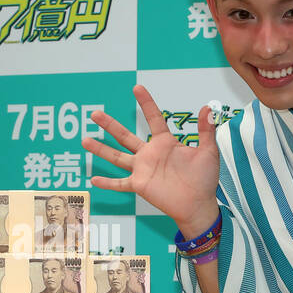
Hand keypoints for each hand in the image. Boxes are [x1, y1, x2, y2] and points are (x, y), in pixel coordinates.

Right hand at [83, 85, 220, 234]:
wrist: (199, 204)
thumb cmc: (204, 179)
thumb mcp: (208, 151)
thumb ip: (205, 130)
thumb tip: (207, 109)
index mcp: (165, 143)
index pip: (153, 118)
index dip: (146, 103)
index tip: (137, 88)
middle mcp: (150, 154)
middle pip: (124, 136)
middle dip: (109, 125)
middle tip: (95, 114)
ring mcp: (143, 169)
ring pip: (117, 156)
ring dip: (101, 149)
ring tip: (84, 140)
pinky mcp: (140, 185)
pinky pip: (120, 183)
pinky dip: (107, 183)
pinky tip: (94, 179)